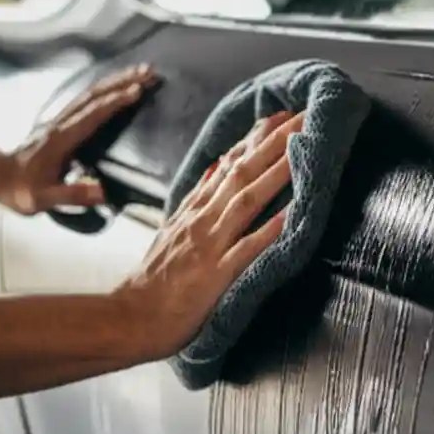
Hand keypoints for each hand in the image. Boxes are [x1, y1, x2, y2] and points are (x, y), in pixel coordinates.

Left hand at [0, 64, 158, 214]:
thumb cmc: (21, 190)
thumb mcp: (43, 199)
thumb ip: (72, 195)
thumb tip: (103, 192)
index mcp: (62, 139)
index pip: (92, 115)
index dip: (115, 102)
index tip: (138, 90)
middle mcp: (62, 123)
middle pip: (95, 95)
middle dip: (123, 81)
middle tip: (151, 72)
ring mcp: (61, 120)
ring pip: (92, 93)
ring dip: (118, 80)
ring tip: (142, 71)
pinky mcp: (63, 122)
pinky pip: (88, 99)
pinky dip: (107, 88)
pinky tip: (119, 84)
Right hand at [113, 110, 302, 360]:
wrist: (129, 317)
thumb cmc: (155, 281)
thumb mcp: (172, 230)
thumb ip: (196, 199)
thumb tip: (216, 165)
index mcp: (194, 210)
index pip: (227, 165)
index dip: (255, 138)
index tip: (280, 116)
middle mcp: (203, 220)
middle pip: (242, 172)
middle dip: (275, 142)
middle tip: (304, 115)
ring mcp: (209, 245)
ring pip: (246, 199)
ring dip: (277, 171)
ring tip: (304, 148)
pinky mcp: (215, 275)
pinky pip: (247, 249)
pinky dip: (270, 230)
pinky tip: (294, 214)